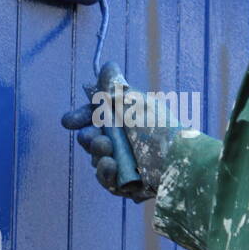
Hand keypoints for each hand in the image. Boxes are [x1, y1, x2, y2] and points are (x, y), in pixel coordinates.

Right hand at [61, 62, 183, 201]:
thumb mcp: (137, 104)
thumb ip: (116, 88)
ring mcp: (127, 164)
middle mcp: (126, 141)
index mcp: (127, 119)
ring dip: (99, 156)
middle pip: (92, 140)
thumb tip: (107, 64)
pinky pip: (108, 181)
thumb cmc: (161, 130)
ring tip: (108, 155)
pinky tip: (111, 166)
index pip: (96, 117)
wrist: (180, 163)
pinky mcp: (129, 185)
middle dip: (89, 139)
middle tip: (96, 139)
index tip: (68, 122)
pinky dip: (106, 174)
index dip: (81, 118)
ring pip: (97, 161)